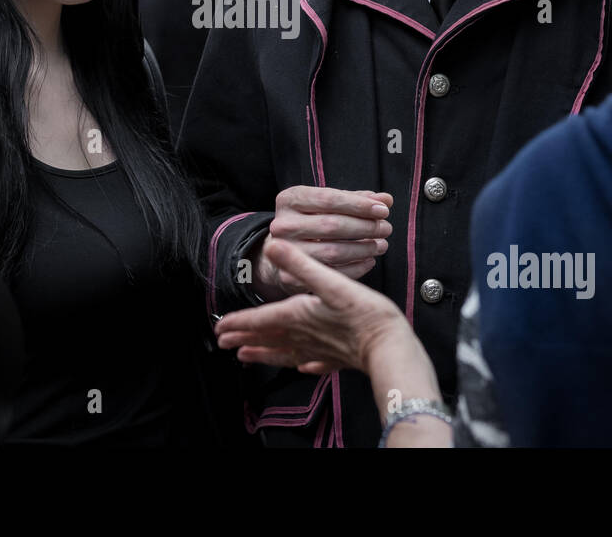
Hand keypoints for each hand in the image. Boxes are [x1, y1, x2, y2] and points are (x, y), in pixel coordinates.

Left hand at [216, 237, 410, 374]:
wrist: (392, 348)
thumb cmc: (364, 314)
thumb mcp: (331, 282)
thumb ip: (301, 265)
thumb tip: (273, 245)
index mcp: (299, 316)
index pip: (260, 320)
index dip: (238, 322)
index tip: (219, 327)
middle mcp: (305, 337)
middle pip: (267, 338)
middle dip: (244, 339)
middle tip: (223, 343)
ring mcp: (320, 352)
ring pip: (284, 353)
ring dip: (264, 354)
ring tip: (246, 357)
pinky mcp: (338, 360)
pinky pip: (313, 364)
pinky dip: (302, 364)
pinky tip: (302, 366)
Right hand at [253, 185, 392, 298]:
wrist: (282, 253)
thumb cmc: (311, 221)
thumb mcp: (327, 204)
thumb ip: (355, 199)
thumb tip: (385, 199)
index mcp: (289, 199)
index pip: (329, 199)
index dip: (359, 205)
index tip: (383, 210)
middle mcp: (282, 224)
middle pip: (332, 225)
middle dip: (365, 227)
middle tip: (386, 228)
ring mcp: (285, 252)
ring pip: (333, 251)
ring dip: (363, 248)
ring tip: (381, 245)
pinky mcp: (290, 277)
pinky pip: (331, 273)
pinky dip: (356, 268)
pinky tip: (369, 261)